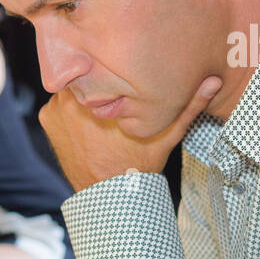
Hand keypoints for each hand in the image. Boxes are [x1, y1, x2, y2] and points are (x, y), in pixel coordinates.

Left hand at [39, 77, 221, 191]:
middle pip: (83, 72)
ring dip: (81, 92)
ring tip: (100, 103)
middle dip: (96, 77)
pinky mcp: (47, 119)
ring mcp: (54, 109)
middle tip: (112, 84)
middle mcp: (71, 98)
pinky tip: (85, 119)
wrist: (107, 196)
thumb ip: (188, 106)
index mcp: (99, 97)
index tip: (121, 68)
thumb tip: (213, 81)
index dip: (110, 64)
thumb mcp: (166, 134)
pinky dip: (68, 107)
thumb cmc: (137, 165)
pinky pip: (57, 102)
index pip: (99, 62)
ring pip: (70, 86)